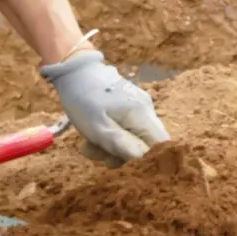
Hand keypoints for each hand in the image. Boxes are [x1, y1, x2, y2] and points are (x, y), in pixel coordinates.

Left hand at [40, 50, 168, 166]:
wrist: (74, 71)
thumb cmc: (83, 99)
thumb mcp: (99, 128)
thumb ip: (122, 145)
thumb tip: (143, 160)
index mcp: (142, 114)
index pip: (162, 145)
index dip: (151, 160)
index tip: (128, 165)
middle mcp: (147, 110)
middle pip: (147, 145)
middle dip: (124, 156)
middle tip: (99, 154)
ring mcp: (139, 108)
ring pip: (134, 140)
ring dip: (112, 149)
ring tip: (89, 144)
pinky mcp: (130, 108)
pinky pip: (127, 130)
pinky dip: (111, 138)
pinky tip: (94, 135)